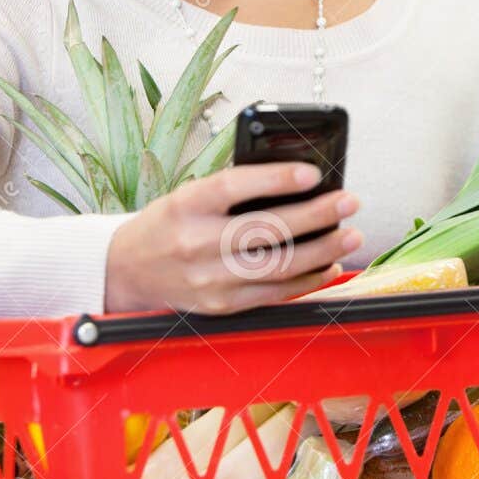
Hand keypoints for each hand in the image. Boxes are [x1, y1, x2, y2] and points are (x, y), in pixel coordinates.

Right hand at [104, 162, 362, 314]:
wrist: (127, 270)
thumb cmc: (168, 224)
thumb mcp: (188, 195)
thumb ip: (234, 190)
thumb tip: (298, 184)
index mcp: (186, 205)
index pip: (236, 187)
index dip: (278, 180)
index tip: (314, 173)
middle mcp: (196, 243)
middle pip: (267, 229)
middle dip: (317, 215)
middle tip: (350, 202)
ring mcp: (210, 279)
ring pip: (278, 266)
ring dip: (323, 250)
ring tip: (351, 234)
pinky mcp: (222, 305)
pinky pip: (274, 294)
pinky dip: (308, 280)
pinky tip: (329, 265)